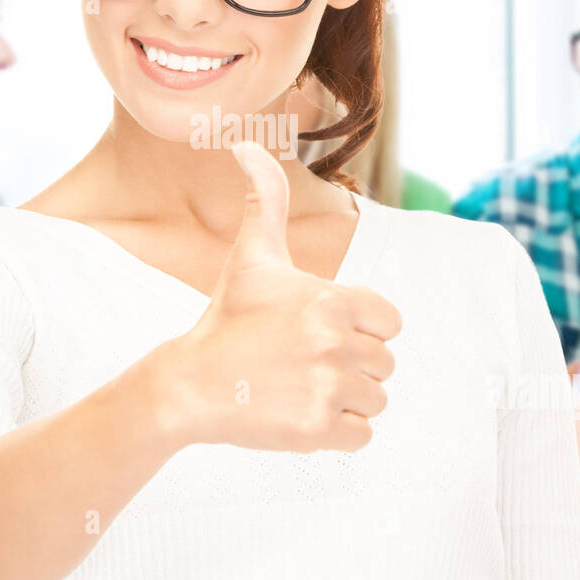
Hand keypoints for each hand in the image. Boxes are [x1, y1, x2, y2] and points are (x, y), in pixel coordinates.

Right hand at [160, 140, 401, 452]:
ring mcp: (328, 390)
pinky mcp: (318, 430)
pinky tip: (302, 413)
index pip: (390, 321)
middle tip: (303, 361)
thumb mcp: (252, 254)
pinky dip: (339, 432)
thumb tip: (245, 143)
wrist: (189, 384)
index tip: (321, 330)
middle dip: (351, 365)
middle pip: (384, 363)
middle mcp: (337, 343)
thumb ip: (265, 197)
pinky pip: (363, 436)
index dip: (360, 327)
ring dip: (346, 399)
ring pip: (375, 400)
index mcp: (334, 300)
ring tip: (302, 387)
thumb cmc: (227, 317)